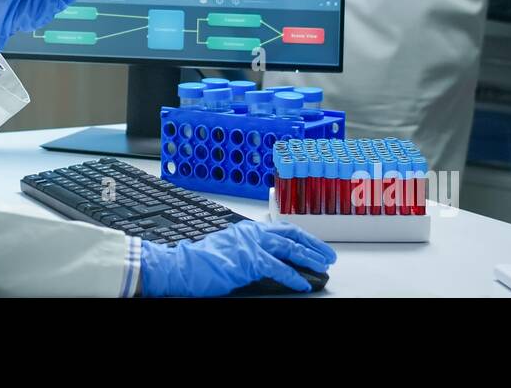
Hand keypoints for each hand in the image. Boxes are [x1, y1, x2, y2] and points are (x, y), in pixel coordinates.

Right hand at [140, 220, 335, 296]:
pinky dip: (293, 276)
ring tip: (323, 267)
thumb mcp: (229, 249)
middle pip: (291, 235)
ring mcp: (250, 245)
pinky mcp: (248, 261)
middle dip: (313, 245)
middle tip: (328, 256)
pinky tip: (302, 283)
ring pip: (289, 248)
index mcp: (248, 229)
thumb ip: (249, 249)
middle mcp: (252, 233)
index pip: (283, 228)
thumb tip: (268, 258)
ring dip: (309, 258)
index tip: (315, 244)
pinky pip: (277, 268)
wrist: (182, 266)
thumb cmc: (201, 262)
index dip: (302, 236)